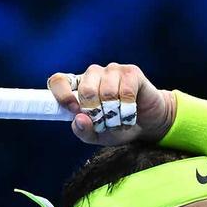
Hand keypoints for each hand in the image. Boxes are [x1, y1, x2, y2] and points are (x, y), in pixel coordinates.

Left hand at [47, 63, 175, 145]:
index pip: (58, 81)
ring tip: (119, 120)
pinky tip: (130, 112)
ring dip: (115, 115)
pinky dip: (128, 109)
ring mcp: (112, 71)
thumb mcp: (97, 136)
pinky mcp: (131, 72)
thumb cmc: (118, 126)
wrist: (147, 123)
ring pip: (107, 92)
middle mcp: (93, 75)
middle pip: (86, 90)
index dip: (63, 95)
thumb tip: (79, 119)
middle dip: (96, 114)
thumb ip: (83, 131)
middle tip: (105, 123)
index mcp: (78, 87)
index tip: (74, 111)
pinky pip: (126, 92)